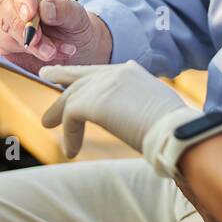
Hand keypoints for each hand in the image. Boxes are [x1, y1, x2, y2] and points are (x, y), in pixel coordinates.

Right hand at [0, 0, 111, 70]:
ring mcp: (1, 12)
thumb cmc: (74, 24)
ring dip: (29, 44)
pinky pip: (4, 43)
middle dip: (24, 28)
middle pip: (5, 4)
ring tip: (53, 52)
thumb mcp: (78, 17)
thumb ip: (65, 9)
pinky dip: (25, 53)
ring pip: (3, 26)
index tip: (30, 14)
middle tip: (45, 44)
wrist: (71, 46)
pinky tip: (44, 55)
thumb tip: (45, 7)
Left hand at [40, 61, 196, 158]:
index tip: (69, 75)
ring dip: (59, 112)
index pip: (100, 71)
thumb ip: (138, 104)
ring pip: (71, 96)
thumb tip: (133, 117)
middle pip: (81, 75)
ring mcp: (104, 85)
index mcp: (132, 72)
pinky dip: (69, 134)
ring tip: (48, 124)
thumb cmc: (173, 128)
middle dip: (62, 76)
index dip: (83, 75)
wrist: (175, 131)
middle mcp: (117, 72)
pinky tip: (71, 150)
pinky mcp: (93, 102)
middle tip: (45, 75)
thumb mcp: (154, 108)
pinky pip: (70, 116)